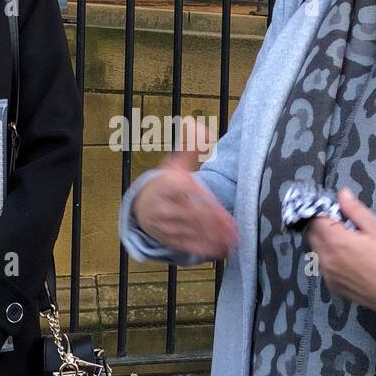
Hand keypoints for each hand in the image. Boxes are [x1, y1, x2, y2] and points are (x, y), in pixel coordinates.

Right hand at [132, 125, 236, 258]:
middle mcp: (163, 206)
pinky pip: (187, 245)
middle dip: (213, 223)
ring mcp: (165, 225)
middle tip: (235, 228)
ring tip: (233, 240)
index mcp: (167, 185)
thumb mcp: (175, 165)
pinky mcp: (168, 239)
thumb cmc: (166, 184)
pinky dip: (204, 249)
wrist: (141, 207)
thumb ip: (190, 147)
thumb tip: (196, 124)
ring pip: (191, 232)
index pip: (187, 191)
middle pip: (190, 214)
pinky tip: (221, 251)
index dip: (204, 199)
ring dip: (212, 238)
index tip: (222, 207)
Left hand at [303, 188, 375, 325]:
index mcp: (336, 242)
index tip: (336, 209)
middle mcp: (326, 260)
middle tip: (343, 223)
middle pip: (311, 234)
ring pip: (316, 250)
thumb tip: (342, 194)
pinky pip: (323, 265)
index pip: (314, 219)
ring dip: (325, 241)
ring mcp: (328, 275)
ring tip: (348, 241)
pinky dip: (330, 257)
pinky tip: (349, 257)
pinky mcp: (333, 286)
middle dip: (321, 225)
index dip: (323, 211)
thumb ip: (355, 210)